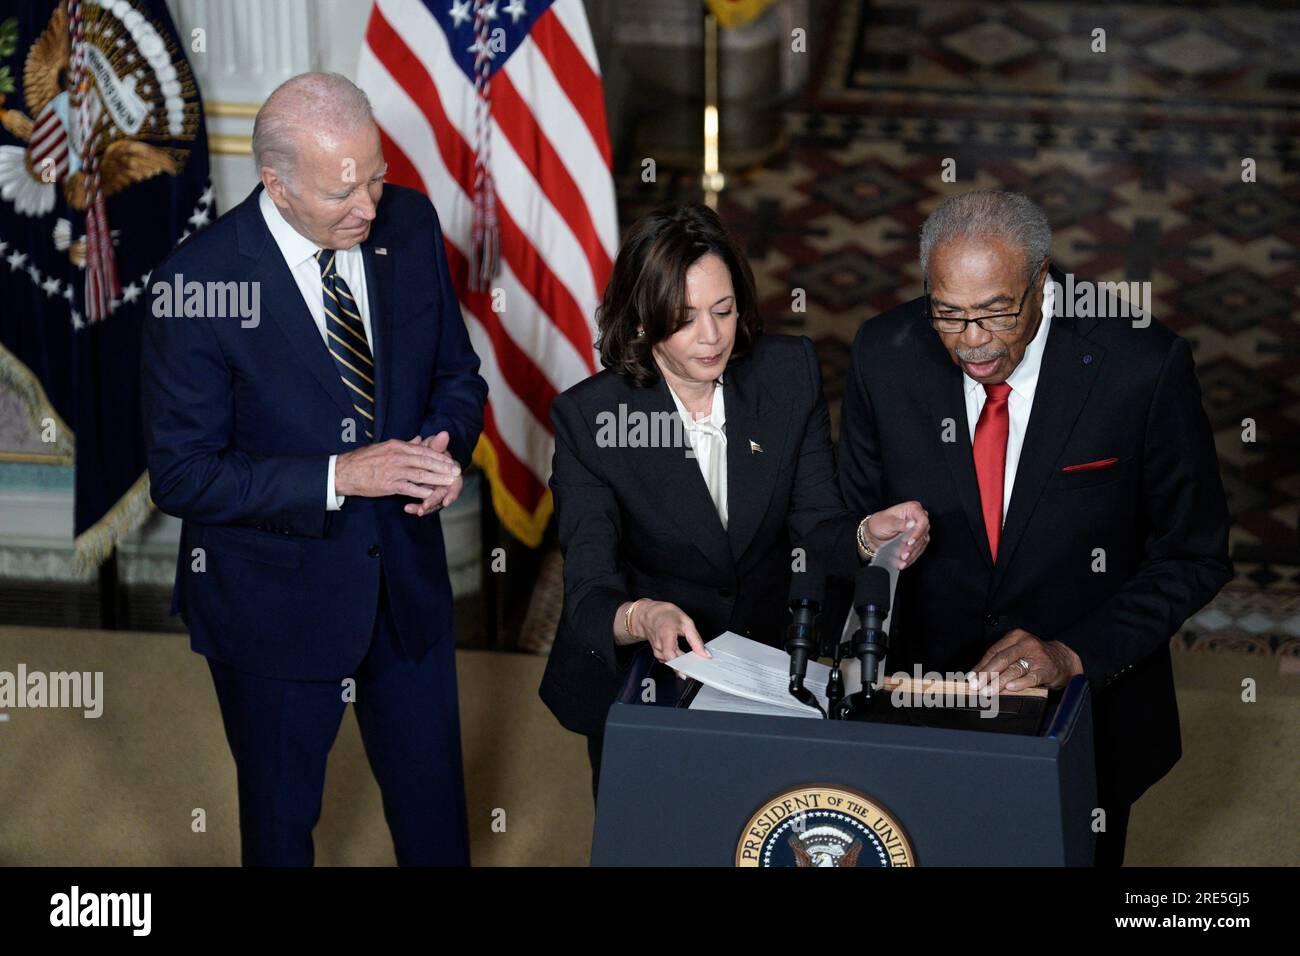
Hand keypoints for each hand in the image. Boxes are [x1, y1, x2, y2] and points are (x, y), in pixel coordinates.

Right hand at [335, 436, 460, 498]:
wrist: (344, 471)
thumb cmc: (365, 460)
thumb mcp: (385, 447)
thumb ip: (405, 445)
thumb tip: (420, 439)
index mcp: (397, 446)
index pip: (423, 450)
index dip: (439, 456)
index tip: (451, 460)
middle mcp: (397, 456)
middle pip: (425, 461)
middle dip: (443, 467)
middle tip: (457, 471)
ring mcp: (393, 471)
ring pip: (420, 474)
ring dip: (437, 479)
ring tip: (450, 482)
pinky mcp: (388, 484)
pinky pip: (409, 488)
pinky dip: (422, 492)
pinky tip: (432, 494)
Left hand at [404, 432, 464, 515]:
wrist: (416, 459)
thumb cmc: (429, 453)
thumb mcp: (431, 448)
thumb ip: (437, 444)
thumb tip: (444, 434)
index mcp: (451, 471)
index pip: (456, 484)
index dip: (452, 493)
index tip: (447, 501)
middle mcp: (447, 482)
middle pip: (444, 495)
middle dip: (435, 501)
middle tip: (425, 507)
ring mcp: (437, 490)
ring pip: (434, 502)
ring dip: (426, 506)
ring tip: (417, 511)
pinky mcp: (428, 496)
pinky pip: (424, 504)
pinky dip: (416, 506)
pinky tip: (406, 508)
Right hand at [628, 600, 710, 662]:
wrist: (649, 615)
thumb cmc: (665, 615)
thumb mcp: (685, 622)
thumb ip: (695, 639)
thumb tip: (704, 653)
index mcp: (666, 635)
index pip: (672, 657)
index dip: (682, 666)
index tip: (692, 671)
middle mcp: (660, 646)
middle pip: (674, 663)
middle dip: (687, 665)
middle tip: (697, 665)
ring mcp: (657, 651)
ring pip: (672, 663)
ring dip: (682, 663)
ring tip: (690, 659)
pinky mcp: (658, 654)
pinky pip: (669, 661)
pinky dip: (677, 660)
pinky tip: (682, 656)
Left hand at [863, 500, 930, 568]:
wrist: (874, 534)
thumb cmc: (879, 523)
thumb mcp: (887, 522)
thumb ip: (899, 523)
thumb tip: (912, 524)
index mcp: (913, 509)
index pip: (923, 520)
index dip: (918, 532)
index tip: (909, 542)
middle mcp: (918, 519)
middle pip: (923, 533)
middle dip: (913, 546)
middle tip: (904, 555)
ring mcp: (919, 530)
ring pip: (921, 544)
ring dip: (912, 554)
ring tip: (902, 561)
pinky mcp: (917, 541)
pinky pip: (918, 550)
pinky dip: (911, 557)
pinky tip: (904, 563)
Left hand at [970, 628, 1082, 691]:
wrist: (1063, 660)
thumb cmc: (1034, 657)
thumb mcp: (1016, 652)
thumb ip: (998, 661)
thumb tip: (976, 676)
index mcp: (1015, 637)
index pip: (993, 651)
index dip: (981, 666)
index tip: (970, 678)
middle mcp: (1026, 644)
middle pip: (1002, 659)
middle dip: (987, 674)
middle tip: (976, 686)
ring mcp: (1037, 656)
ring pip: (1014, 669)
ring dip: (998, 682)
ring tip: (987, 691)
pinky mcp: (1047, 670)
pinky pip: (1031, 678)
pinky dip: (1020, 683)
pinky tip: (1010, 688)